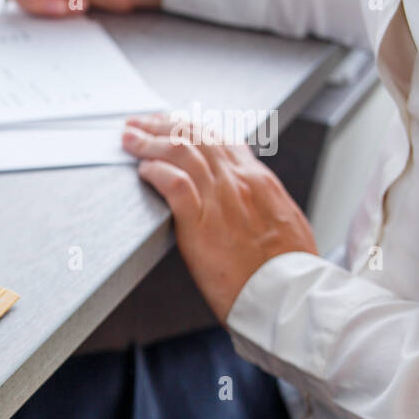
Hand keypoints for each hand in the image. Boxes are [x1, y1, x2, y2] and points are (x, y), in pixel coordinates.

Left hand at [122, 114, 317, 322]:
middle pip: (196, 136)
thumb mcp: (283, 222)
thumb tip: (248, 200)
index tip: (170, 123)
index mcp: (259, 181)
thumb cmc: (286, 269)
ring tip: (130, 138)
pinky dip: (155, 171)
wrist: (288, 295)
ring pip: (181, 152)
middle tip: (139, 123)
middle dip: (162, 125)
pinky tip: (143, 170)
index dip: (190, 127)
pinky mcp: (201, 224)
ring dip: (149, 141)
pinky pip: (174, 184)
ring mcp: (220, 200)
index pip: (220, 139)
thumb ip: (261, 203)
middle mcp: (239, 182)